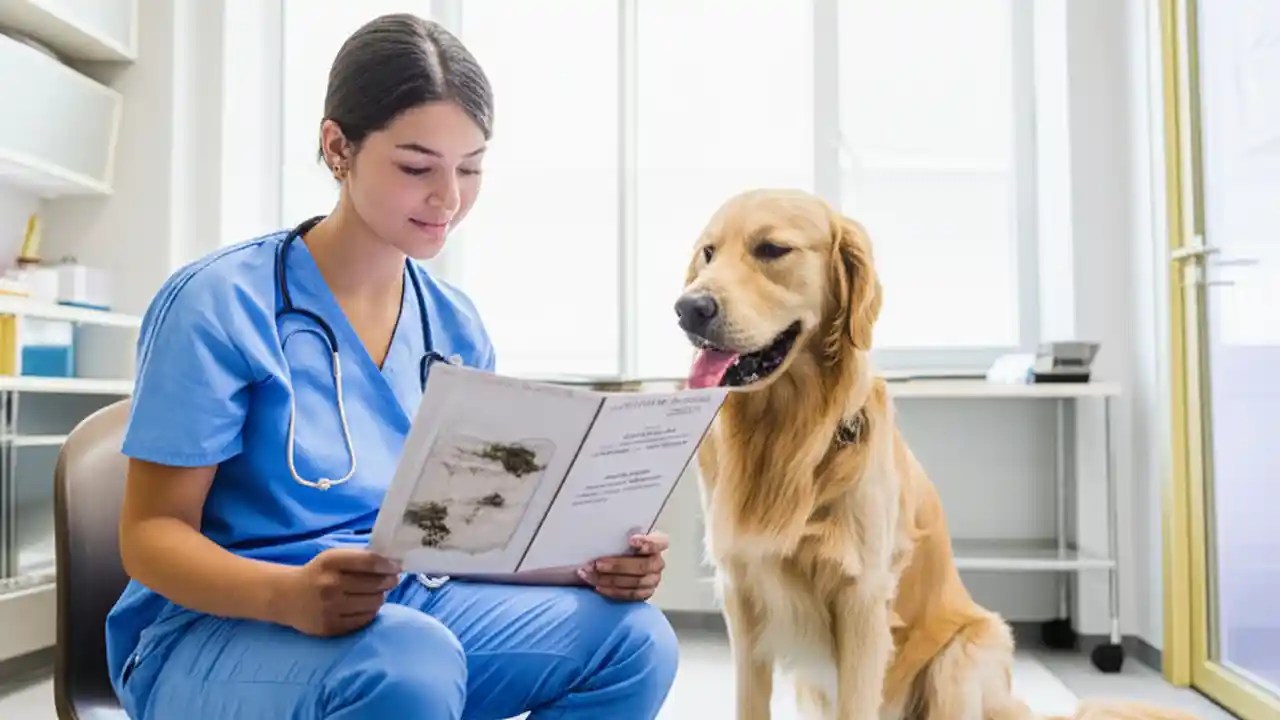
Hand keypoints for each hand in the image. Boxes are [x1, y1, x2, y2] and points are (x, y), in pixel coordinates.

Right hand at [271, 548, 401, 636]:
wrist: (286, 597)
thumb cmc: (317, 573)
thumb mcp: (333, 558)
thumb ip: (359, 559)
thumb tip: (393, 565)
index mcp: (330, 562)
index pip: (369, 562)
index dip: (388, 565)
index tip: (397, 567)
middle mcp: (329, 585)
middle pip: (374, 585)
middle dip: (388, 582)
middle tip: (392, 580)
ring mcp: (330, 608)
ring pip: (373, 603)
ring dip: (380, 597)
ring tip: (377, 593)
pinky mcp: (331, 627)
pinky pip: (364, 620)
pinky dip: (370, 611)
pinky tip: (366, 605)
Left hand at [578, 531, 667, 601]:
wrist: (619, 565)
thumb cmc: (620, 546)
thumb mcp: (621, 536)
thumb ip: (618, 535)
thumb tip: (600, 530)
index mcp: (657, 543)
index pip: (659, 542)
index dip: (647, 543)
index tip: (630, 541)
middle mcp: (657, 562)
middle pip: (643, 566)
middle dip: (618, 566)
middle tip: (597, 564)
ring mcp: (653, 580)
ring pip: (635, 582)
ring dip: (610, 580)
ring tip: (590, 575)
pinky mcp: (645, 593)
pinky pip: (630, 595)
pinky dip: (612, 591)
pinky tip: (598, 586)